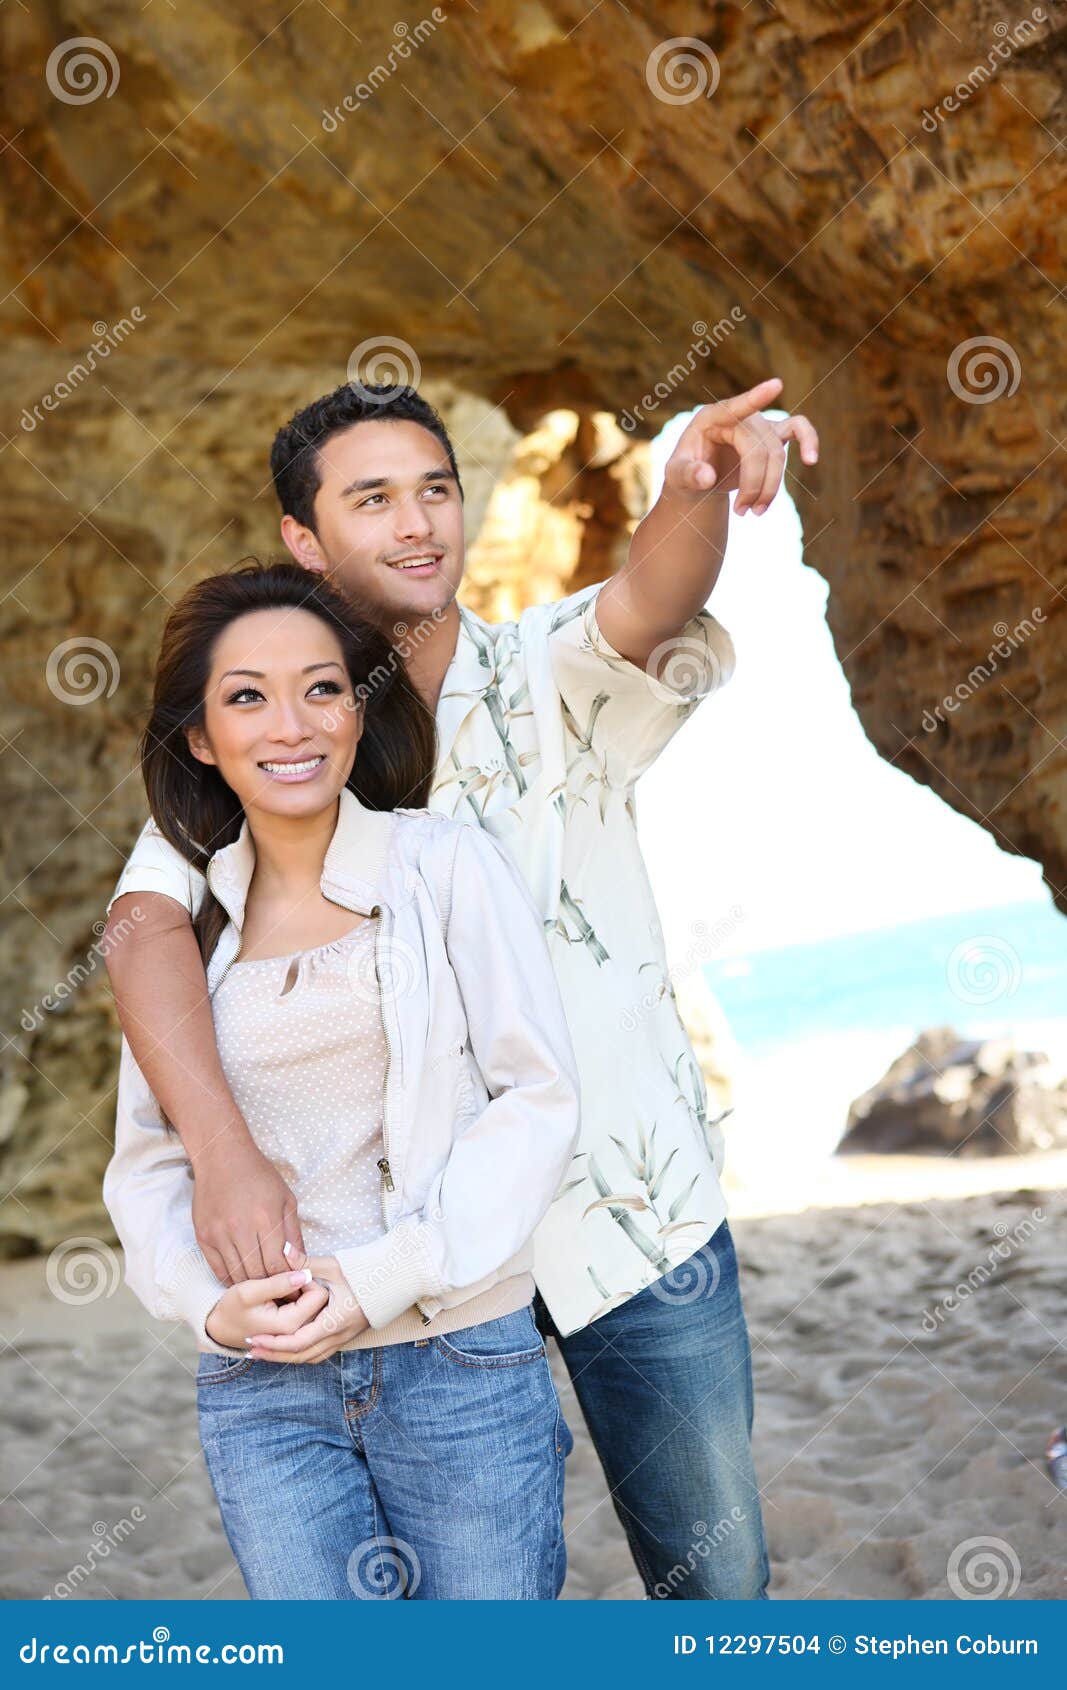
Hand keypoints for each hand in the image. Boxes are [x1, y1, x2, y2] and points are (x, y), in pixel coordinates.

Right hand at [192, 1134, 305, 1284]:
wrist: (221, 1157)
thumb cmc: (259, 1176)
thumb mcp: (286, 1200)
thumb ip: (293, 1234)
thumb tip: (298, 1263)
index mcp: (265, 1219)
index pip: (277, 1266)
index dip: (287, 1283)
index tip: (294, 1290)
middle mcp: (240, 1229)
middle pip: (257, 1274)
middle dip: (271, 1290)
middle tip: (281, 1299)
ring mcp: (218, 1234)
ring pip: (237, 1275)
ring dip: (252, 1287)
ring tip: (263, 1294)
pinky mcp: (203, 1237)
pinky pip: (218, 1269)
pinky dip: (231, 1279)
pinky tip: (242, 1281)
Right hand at [204, 1265, 328, 1349]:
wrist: (219, 1328)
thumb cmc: (231, 1309)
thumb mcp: (249, 1291)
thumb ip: (277, 1283)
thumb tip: (305, 1273)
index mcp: (290, 1324)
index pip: (320, 1294)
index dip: (308, 1278)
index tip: (290, 1274)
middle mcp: (297, 1333)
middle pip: (321, 1301)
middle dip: (308, 1287)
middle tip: (286, 1282)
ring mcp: (296, 1335)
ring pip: (316, 1306)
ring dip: (305, 1295)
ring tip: (284, 1292)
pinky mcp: (293, 1332)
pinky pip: (308, 1312)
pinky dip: (301, 1302)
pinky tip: (285, 1299)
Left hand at [246, 1243, 369, 1363]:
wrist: (393, 1279)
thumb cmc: (364, 1271)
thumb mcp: (332, 1266)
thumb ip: (305, 1261)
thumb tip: (282, 1249)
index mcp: (335, 1320)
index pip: (299, 1342)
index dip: (274, 1343)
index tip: (255, 1339)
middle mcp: (339, 1334)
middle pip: (301, 1356)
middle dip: (275, 1355)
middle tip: (251, 1350)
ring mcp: (343, 1337)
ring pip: (310, 1357)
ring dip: (286, 1357)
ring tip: (264, 1351)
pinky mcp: (344, 1336)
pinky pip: (319, 1352)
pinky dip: (300, 1353)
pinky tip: (287, 1347)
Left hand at [662, 377, 818, 512]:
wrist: (697, 480)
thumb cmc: (684, 473)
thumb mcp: (676, 475)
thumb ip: (687, 474)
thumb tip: (706, 477)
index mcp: (711, 418)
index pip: (734, 408)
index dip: (756, 398)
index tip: (777, 385)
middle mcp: (738, 416)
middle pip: (759, 450)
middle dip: (754, 485)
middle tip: (742, 513)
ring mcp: (758, 423)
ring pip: (777, 453)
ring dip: (770, 487)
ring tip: (755, 513)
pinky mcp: (772, 435)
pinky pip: (797, 429)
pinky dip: (808, 440)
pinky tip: (811, 459)